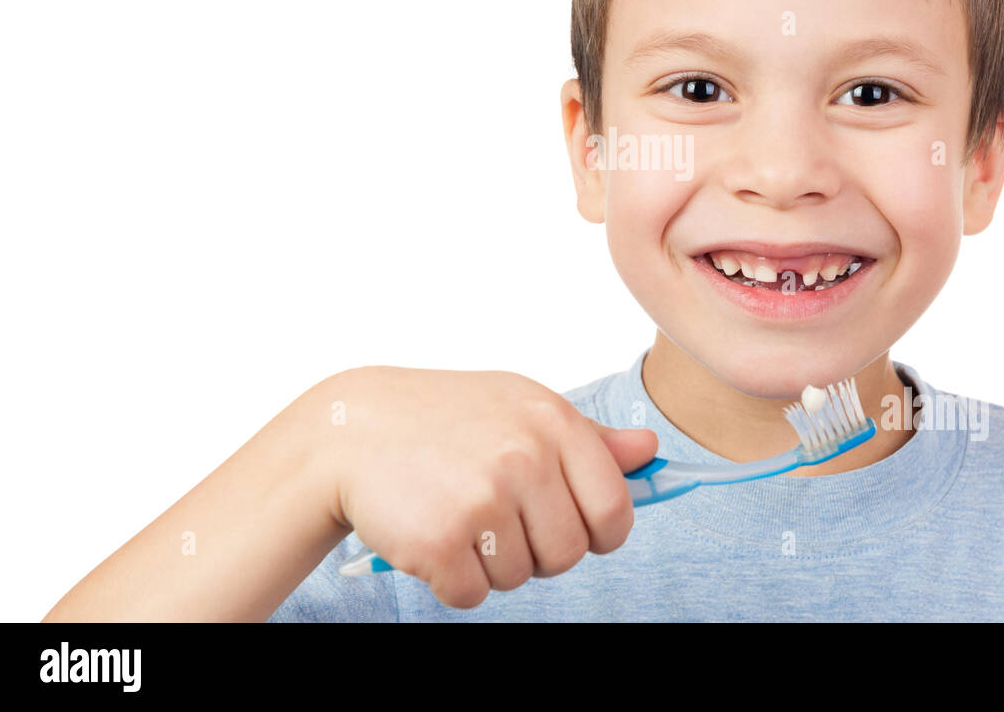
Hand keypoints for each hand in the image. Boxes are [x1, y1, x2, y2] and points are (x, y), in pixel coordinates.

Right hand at [321, 365, 658, 607]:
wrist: (352, 429)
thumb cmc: (447, 420)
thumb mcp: (522, 408)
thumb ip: (590, 438)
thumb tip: (650, 450)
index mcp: (553, 422)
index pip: (614, 509)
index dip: (598, 532)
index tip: (572, 525)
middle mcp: (524, 457)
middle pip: (568, 554)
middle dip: (539, 551)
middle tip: (499, 519)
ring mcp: (482, 499)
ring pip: (520, 577)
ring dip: (491, 562)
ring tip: (459, 514)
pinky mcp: (440, 541)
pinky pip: (473, 595)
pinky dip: (453, 580)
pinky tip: (432, 533)